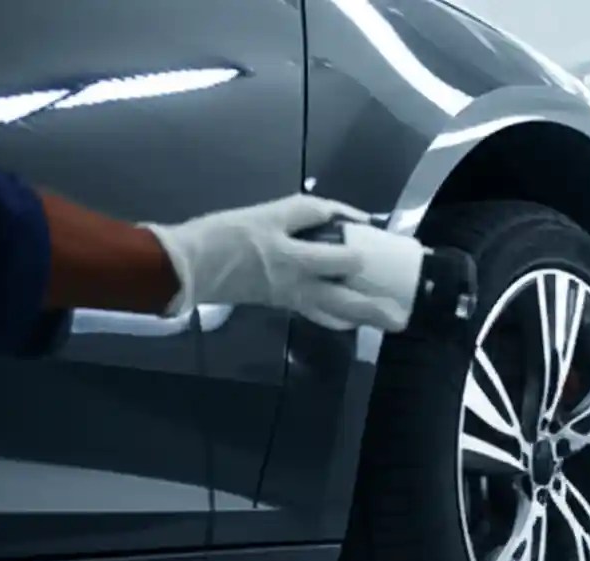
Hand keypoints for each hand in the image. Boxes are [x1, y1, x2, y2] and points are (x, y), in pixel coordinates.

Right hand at [141, 194, 407, 330]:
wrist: (188, 265)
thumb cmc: (227, 234)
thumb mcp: (271, 212)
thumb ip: (313, 211)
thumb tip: (351, 216)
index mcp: (296, 260)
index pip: (342, 259)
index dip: (361, 254)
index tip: (380, 245)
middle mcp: (298, 285)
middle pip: (345, 303)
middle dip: (375, 311)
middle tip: (401, 318)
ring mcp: (289, 298)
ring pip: (332, 314)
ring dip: (360, 318)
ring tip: (385, 320)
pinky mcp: (280, 302)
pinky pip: (316, 313)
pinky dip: (335, 316)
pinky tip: (348, 316)